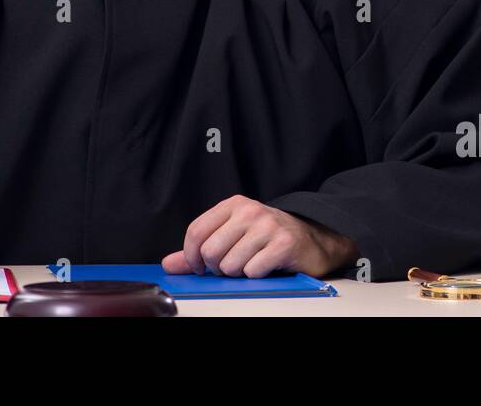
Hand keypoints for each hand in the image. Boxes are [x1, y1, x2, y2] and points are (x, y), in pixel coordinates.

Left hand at [161, 194, 360, 278]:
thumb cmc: (267, 238)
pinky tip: (266, 267)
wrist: (312, 239)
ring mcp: (267, 226)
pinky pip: (253, 271)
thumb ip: (199, 249)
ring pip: (230, 265)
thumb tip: (169, 264)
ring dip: (238, 273)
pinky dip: (256, 276)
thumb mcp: (232, 236)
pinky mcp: (283, 244)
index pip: (196, 231)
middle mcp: (250, 211)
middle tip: (232, 266)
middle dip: (218, 268)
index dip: (191, 256)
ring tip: (251, 265)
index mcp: (233, 205)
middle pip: (211, 251)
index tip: (199, 267)